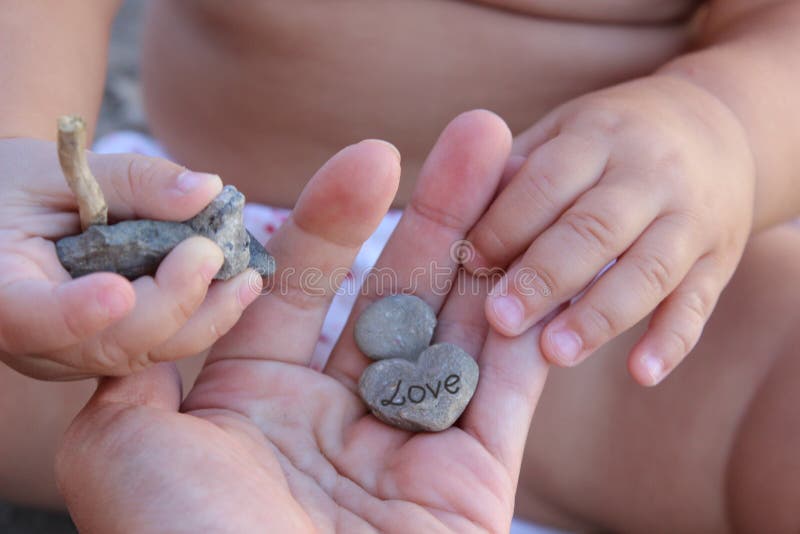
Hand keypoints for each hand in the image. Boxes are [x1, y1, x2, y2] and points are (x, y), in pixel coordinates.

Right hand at [0, 138, 260, 378]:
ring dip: (203, 316)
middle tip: (213, 253)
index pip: (26, 317)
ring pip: (144, 353)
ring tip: (247, 276)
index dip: (73, 313)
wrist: (11, 215)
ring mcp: (73, 354)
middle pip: (106, 343)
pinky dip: (203, 317)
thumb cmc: (21, 185)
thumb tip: (207, 189)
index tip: (119, 292)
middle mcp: (33, 338)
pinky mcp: (108, 352)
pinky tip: (239, 287)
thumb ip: (132, 180)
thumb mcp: (61, 169)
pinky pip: (160, 346)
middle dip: (170, 302)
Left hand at [56, 112, 549, 532]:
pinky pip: (505, 389)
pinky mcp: (473, 479)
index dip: (332, 220)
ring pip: (457, 327)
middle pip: (391, 294)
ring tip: (517, 171)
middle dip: (433, 213)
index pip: (300, 290)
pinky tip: (539, 256)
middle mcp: (332, 421)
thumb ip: (137, 368)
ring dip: (490, 249)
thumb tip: (155, 305)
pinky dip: (525, 325)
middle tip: (472, 136)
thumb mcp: (123, 451)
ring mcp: (407, 446)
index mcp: (254, 407)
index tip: (370, 158)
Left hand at [465, 76, 754, 385]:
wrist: (718, 126)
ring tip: (555, 353)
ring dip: (600, 314)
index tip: (468, 262)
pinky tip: (642, 373)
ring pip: (649, 269)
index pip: (548, 182)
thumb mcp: (566, 132)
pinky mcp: (719, 261)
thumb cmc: (613, 141)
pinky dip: (672, 340)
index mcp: (598, 137)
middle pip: (595, 227)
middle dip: (545, 275)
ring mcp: (691, 218)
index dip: (506, 223)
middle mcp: (649, 173)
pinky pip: (699, 304)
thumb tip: (462, 222)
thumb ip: (519, 173)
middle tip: (500, 319)